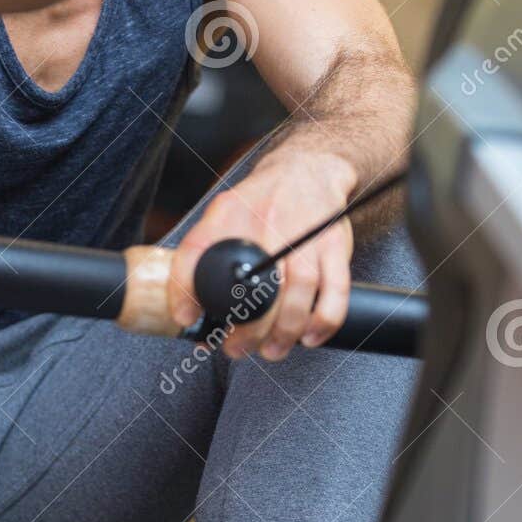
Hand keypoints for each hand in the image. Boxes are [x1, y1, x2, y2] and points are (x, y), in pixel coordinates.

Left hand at [167, 153, 356, 361]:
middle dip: (248, 329)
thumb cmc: (258, 204)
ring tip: (271, 350)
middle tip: (236, 349)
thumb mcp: (219, 217)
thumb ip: (194, 260)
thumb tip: (185, 314)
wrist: (306, 170)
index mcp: (231, 214)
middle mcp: (269, 223)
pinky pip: (336, 289)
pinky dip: (324, 319)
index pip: (199, 250)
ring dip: (285, 330)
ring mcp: (306, 236)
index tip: (192, 322)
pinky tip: (310, 337)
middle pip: (259, 285)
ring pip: (299, 291)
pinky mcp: (334, 246)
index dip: (190, 291)